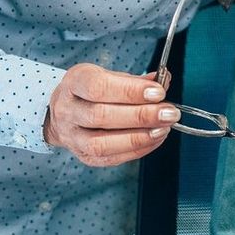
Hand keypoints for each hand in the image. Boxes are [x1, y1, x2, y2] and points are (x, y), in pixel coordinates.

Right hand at [42, 64, 178, 166]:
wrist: (65, 111)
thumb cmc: (91, 92)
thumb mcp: (110, 76)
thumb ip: (136, 80)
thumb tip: (164, 80)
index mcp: (74, 83)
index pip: (98, 87)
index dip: (130, 91)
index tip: (158, 92)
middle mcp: (67, 110)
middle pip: (101, 116)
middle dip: (141, 116)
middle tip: (169, 113)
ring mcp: (72, 136)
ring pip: (101, 143)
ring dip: (138, 137)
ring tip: (163, 129)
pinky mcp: (83, 155)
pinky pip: (109, 158)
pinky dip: (136, 150)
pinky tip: (154, 140)